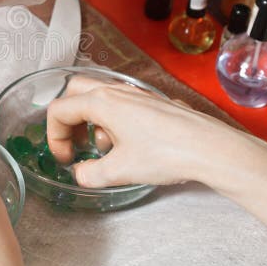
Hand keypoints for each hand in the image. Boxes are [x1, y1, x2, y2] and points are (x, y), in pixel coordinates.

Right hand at [47, 76, 243, 187]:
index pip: (60, 110)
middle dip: (69, 120)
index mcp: (101, 102)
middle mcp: (116, 91)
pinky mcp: (152, 102)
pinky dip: (113, 121)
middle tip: (76, 145)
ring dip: (92, 122)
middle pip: (75, 93)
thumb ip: (90, 174)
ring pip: (99, 97)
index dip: (55, 137)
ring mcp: (136, 94)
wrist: (211, 149)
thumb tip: (81, 175)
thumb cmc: (167, 154)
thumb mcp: (120, 171)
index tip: (66, 159)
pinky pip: (121, 104)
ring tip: (106, 150)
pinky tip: (129, 146)